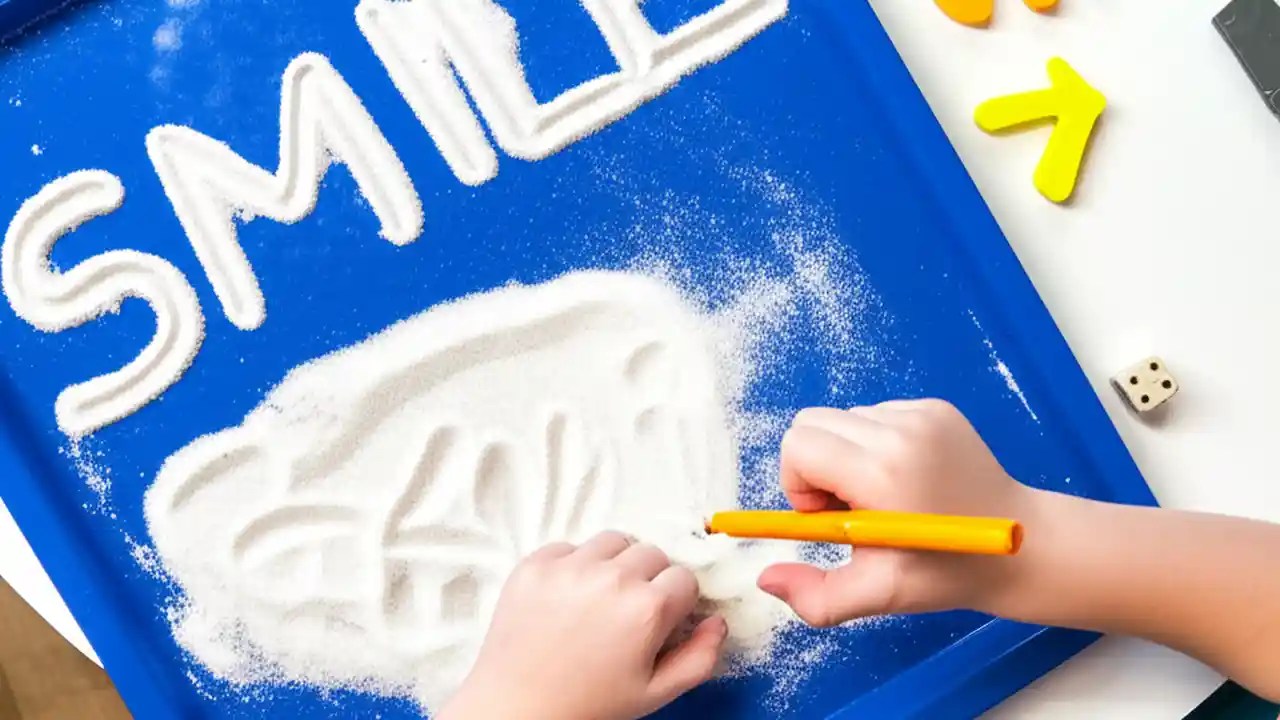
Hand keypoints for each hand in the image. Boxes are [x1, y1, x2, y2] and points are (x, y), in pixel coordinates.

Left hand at [442, 531, 727, 719]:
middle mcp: (612, 577)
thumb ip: (699, 658)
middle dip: (649, 579)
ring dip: (615, 563)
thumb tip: (718, 622)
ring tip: (600, 598)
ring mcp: (570, 566)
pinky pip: (570, 546)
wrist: (517, 708)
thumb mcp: (655, 693)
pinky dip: (574, 565)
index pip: (684, 577)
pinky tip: (567, 599)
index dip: (676, 601)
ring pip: (613, 541)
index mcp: (648, 608)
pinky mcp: (536, 563)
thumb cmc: (589, 705)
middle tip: (629, 612)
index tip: (660, 619)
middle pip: (653, 553)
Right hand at [758, 399, 1033, 625]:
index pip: (798, 445)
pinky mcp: (935, 407)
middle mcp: (900, 430)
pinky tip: (905, 477)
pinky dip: (873, 444)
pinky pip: (874, 414)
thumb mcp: (879, 594)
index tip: (827, 515)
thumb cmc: (949, 572)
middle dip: (814, 467)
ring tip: (882, 494)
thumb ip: (817, 596)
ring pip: (842, 419)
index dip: (799, 484)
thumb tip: (766, 579)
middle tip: (849, 507)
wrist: (1025, 546)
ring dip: (845, 456)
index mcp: (881, 472)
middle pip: (810, 423)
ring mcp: (920, 413)